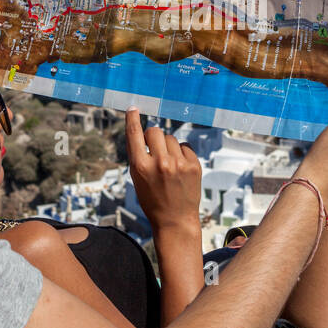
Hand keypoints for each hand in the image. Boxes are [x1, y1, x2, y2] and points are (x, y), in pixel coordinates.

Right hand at [124, 108, 201, 238]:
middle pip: (155, 131)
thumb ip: (141, 157)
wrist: (175, 220)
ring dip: (168, 147)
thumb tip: (147, 134)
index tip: (133, 108)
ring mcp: (178, 164)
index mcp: (140, 167)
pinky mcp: (194, 165)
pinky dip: (182, 153)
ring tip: (169, 166)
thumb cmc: (153, 200)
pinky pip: (185, 146)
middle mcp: (159, 163)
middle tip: (154, 150)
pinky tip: (180, 169)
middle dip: (153, 137)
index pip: (134, 135)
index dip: (133, 119)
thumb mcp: (138, 179)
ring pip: (170, 138)